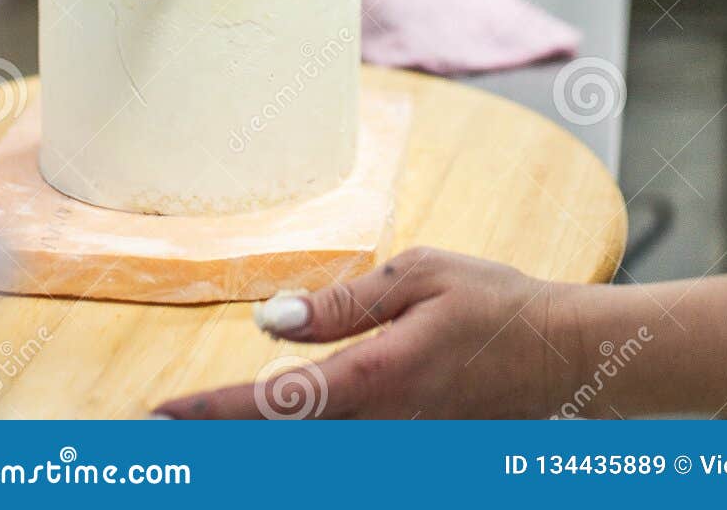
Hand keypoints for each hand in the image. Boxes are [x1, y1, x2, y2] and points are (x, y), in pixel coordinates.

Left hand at [154, 247, 606, 419]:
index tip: (160, 415)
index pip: (275, 404)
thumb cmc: (497, 304)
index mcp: (374, 379)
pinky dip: (304, 436)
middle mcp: (379, 427)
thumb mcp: (419, 277)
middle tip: (159, 432)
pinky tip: (276, 421)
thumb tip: (271, 321)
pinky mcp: (411, 445)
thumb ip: (342, 304)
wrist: (566, 358)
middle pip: (281, 443)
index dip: (212, 412)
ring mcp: (397, 445)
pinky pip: (344, 445)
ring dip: (258, 439)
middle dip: (220, 439)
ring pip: (312, 448)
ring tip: (203, 430)